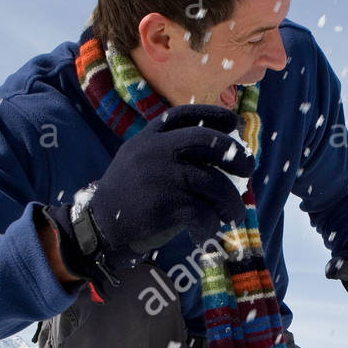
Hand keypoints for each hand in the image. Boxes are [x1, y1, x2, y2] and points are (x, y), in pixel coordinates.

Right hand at [42, 105, 254, 281]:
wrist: (99, 227)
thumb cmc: (128, 199)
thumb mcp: (140, 164)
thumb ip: (170, 155)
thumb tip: (220, 158)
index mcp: (149, 138)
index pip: (185, 115)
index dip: (213, 116)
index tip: (234, 124)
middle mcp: (155, 150)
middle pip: (207, 141)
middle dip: (235, 156)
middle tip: (248, 169)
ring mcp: (161, 175)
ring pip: (214, 183)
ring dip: (230, 202)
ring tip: (232, 214)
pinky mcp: (166, 203)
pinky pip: (203, 212)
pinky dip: (210, 225)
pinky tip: (205, 232)